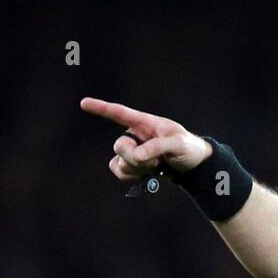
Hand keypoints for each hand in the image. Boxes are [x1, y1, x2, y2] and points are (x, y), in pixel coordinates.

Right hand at [79, 97, 212, 182]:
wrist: (194, 165)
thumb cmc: (189, 148)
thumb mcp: (179, 144)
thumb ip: (157, 147)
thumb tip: (135, 156)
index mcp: (145, 122)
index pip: (120, 113)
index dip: (101, 108)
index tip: (83, 103)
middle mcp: (135, 134)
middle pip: (119, 146)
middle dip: (134, 157)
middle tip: (156, 161)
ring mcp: (133, 150)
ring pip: (119, 161)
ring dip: (137, 168)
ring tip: (156, 166)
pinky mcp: (133, 164)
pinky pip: (119, 170)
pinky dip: (129, 174)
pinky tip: (145, 174)